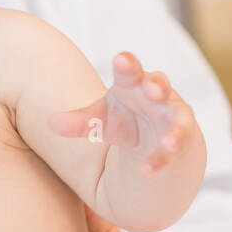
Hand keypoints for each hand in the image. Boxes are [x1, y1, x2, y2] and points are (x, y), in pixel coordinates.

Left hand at [49, 51, 198, 174]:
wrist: (151, 135)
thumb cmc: (122, 116)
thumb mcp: (98, 118)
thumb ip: (78, 121)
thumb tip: (51, 123)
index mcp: (132, 83)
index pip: (129, 70)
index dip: (127, 64)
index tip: (121, 60)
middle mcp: (157, 95)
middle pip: (160, 85)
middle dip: (157, 85)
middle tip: (152, 86)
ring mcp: (172, 116)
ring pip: (178, 120)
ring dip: (174, 131)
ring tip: (168, 142)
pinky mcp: (180, 139)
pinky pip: (171, 152)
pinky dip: (159, 160)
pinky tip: (145, 171)